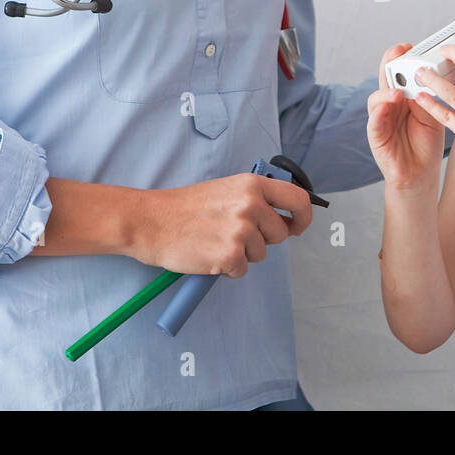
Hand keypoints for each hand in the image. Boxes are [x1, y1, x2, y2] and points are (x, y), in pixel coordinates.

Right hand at [138, 173, 312, 277]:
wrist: (151, 221)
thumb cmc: (184, 208)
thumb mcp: (226, 190)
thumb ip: (255, 198)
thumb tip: (282, 217)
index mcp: (252, 185)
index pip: (298, 199)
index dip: (303, 217)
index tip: (297, 227)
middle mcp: (251, 205)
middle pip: (280, 234)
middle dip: (262, 240)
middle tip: (233, 234)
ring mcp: (241, 230)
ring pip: (260, 254)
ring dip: (242, 253)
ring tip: (214, 240)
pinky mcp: (230, 255)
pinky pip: (241, 270)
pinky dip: (227, 268)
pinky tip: (208, 254)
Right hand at [367, 42, 444, 190]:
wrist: (419, 174)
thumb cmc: (426, 144)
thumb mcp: (434, 114)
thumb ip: (436, 95)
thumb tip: (453, 71)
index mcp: (405, 97)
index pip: (400, 72)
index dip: (403, 58)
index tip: (410, 46)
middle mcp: (391, 104)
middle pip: (386, 79)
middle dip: (390, 63)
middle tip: (398, 53)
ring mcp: (381, 119)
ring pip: (377, 97)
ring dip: (386, 89)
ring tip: (397, 88)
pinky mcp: (377, 136)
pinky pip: (374, 122)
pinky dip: (378, 112)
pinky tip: (384, 106)